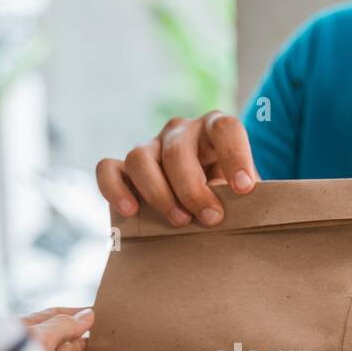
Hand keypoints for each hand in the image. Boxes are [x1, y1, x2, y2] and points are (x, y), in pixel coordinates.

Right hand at [96, 111, 258, 226]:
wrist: (201, 206)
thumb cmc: (227, 198)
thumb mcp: (242, 196)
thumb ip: (242, 198)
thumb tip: (241, 209)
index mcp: (214, 129)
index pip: (225, 129)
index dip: (235, 156)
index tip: (244, 190)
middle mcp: (180, 132)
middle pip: (178, 151)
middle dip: (194, 189)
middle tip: (211, 219)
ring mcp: (149, 147)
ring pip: (140, 158)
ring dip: (159, 193)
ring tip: (179, 221)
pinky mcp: (124, 167)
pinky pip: (107, 168)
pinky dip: (115, 189)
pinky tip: (131, 212)